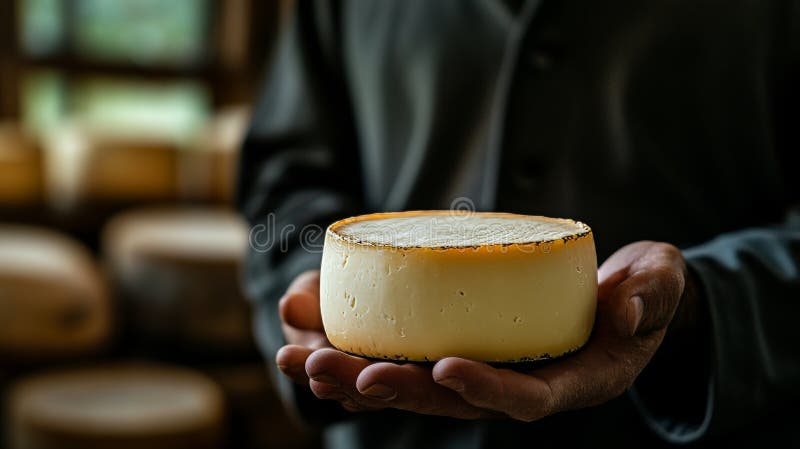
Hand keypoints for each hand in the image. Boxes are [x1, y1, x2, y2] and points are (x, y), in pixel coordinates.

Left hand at [276, 241, 694, 419]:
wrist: (617, 299)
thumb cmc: (640, 297)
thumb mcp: (659, 289)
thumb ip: (651, 297)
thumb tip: (627, 309)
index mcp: (567, 382)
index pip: (525, 399)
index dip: (487, 390)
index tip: (447, 367)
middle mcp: (514, 386)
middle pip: (445, 400)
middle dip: (385, 387)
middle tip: (328, 369)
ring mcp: (481, 371)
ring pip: (410, 385)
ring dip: (350, 374)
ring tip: (295, 356)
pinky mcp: (456, 347)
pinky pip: (404, 354)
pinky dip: (357, 345)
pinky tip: (310, 333)